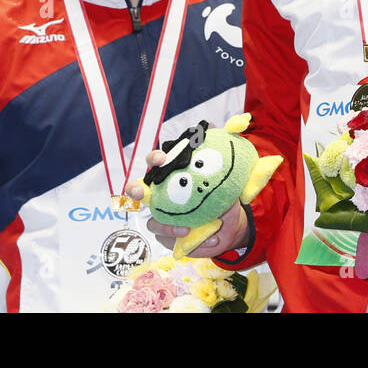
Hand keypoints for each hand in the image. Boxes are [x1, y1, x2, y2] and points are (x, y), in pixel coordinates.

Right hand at [124, 149, 249, 256]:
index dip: (154, 159)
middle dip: (135, 190)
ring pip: (153, 223)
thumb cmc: (222, 195)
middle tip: (143, 192)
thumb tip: (210, 126)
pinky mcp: (168, 238)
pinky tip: (212, 238)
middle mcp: (162, 197)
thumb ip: (215, 152)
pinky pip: (173, 241)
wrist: (231, 224)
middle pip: (138, 191)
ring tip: (186, 229)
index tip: (162, 159)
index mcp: (173, 177)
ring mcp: (162, 219)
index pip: (156, 164)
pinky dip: (193, 240)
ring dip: (168, 227)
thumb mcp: (224, 174)